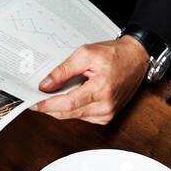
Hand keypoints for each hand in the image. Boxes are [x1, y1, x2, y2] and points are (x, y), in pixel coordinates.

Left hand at [31, 36, 149, 124]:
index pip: (68, 104)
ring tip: (53, 94)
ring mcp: (108, 113)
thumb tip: (46, 85)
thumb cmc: (115, 54)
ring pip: (74, 116)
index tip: (33, 103)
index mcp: (102, 90)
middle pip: (68, 113)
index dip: (47, 105)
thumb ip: (63, 71)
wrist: (137, 58)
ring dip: (61, 108)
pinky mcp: (108, 116)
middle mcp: (106, 106)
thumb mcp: (85, 54)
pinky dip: (72, 109)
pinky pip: (83, 116)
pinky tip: (69, 97)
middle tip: (36, 99)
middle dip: (50, 107)